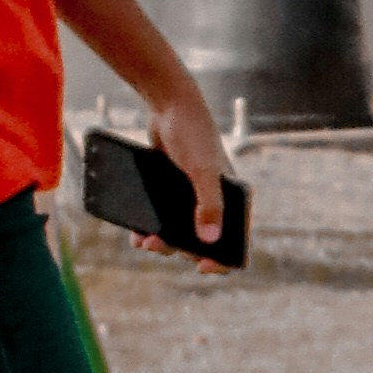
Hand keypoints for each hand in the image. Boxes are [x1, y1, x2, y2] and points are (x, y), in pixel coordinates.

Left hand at [150, 63, 233, 251]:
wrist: (168, 105)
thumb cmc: (193, 133)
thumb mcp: (202, 170)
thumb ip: (209, 203)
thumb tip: (211, 240)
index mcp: (233, 197)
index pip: (236, 237)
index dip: (224, 258)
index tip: (202, 266)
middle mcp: (214, 200)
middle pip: (202, 240)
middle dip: (182, 248)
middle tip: (158, 244)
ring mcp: (190, 197)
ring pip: (179, 233)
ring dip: (163, 242)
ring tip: (146, 241)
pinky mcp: (170, 192)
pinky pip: (162, 219)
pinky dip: (150, 229)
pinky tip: (136, 234)